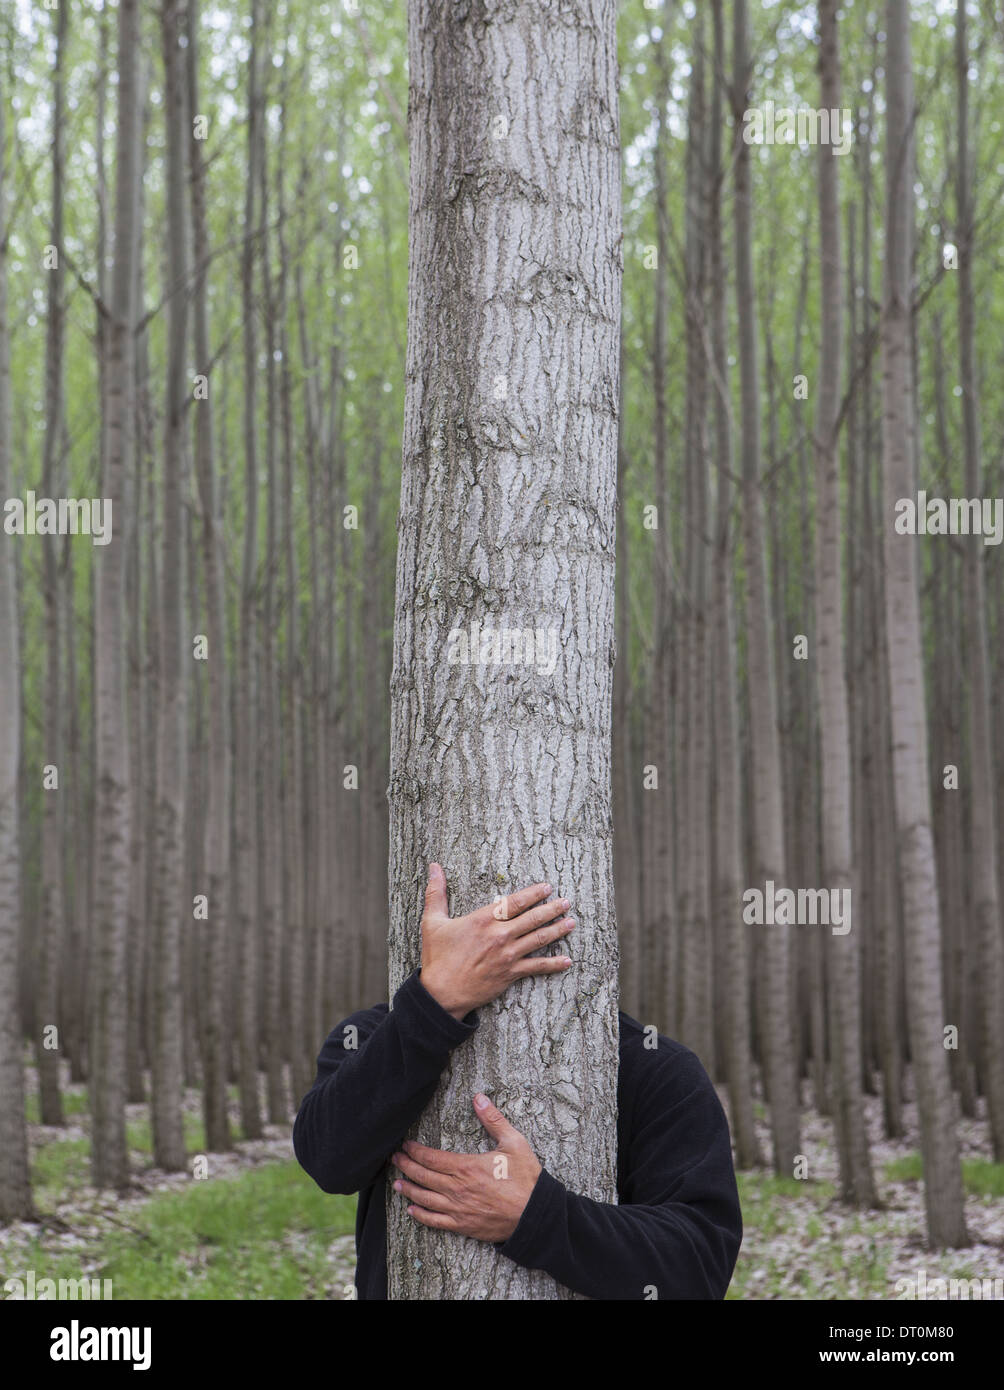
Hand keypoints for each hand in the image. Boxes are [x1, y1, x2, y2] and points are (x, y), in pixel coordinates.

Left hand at [392, 1093, 541, 1242]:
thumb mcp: (513, 1142)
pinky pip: (436, 1222)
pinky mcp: (463, 1226)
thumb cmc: (526, 1178)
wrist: (535, 1215)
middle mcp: (457, 1189)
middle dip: (406, 1166)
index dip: (415, 1151)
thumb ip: (493, 1119)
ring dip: (409, 1190)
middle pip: (423, 1176)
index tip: (405, 1145)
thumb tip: (479, 1098)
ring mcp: (458, 1209)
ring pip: (425, 1199)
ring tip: (396, 1183)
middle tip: (395, 1159)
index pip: (431, 1157)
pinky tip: (412, 1211)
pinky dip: (421, 1216)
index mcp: (466, 1167)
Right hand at [418, 863, 574, 1019]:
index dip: (533, 894)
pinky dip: (553, 964)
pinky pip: (536, 967)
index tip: (547, 887)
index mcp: (482, 920)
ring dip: (557, 930)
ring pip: (538, 939)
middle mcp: (499, 936)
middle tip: (566, 902)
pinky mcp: (510, 974)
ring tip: (572, 922)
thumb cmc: (437, 957)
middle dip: (552, 909)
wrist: (441, 993)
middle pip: (532, 918)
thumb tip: (433, 866)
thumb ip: (436, 893)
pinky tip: (567, 961)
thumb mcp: (433, 922)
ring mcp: (507, 955)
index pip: (514, 902)